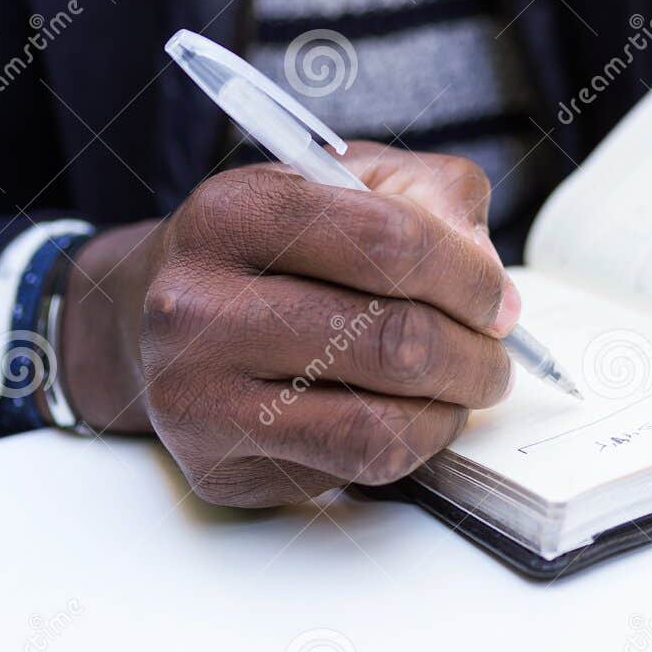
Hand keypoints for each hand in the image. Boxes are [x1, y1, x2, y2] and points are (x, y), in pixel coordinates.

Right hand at [59, 145, 518, 504]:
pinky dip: (409, 446)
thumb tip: (489, 276)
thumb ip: (429, 195)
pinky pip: (350, 470)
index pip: (388, 240)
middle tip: (496, 351)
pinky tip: (415, 415)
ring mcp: (197, 395)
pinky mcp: (214, 464)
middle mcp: (198, 304)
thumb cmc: (270, 245)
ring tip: (467, 386)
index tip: (497, 296)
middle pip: (391, 337)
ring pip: (377, 422)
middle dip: (474, 351)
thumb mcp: (340, 181)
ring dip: (451, 408)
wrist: (154, 312)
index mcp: (234, 212)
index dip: (467, 274)